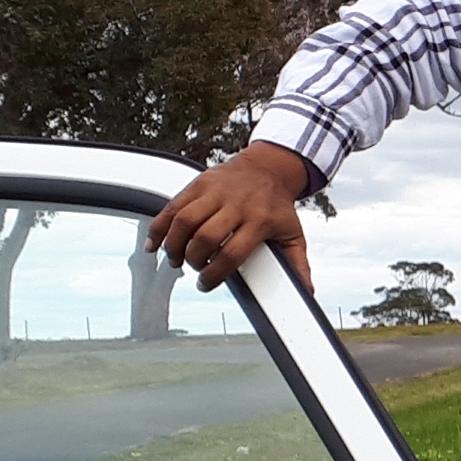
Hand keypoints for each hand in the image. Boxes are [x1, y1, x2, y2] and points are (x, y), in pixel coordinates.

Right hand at [146, 144, 313, 290]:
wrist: (268, 168)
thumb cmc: (277, 205)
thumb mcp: (292, 233)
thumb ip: (297, 263)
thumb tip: (306, 291)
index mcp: (259, 220)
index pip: (232, 253)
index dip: (215, 274)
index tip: (206, 284)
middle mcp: (236, 205)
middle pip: (205, 238)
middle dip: (194, 260)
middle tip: (195, 268)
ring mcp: (215, 192)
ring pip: (185, 220)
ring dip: (174, 245)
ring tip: (176, 259)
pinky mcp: (199, 184)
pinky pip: (173, 206)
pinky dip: (158, 226)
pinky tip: (154, 244)